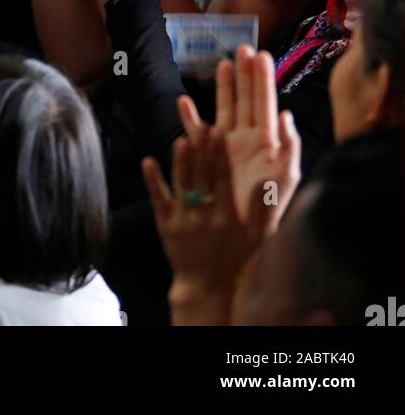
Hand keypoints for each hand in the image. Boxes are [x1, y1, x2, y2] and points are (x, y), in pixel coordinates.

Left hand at [142, 126, 268, 323]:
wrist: (205, 287)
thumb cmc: (234, 259)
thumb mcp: (255, 239)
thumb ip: (262, 211)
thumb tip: (266, 182)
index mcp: (227, 217)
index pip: (223, 179)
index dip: (220, 154)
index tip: (219, 132)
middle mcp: (204, 217)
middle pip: (202, 177)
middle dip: (202, 150)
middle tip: (202, 127)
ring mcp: (182, 220)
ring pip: (181, 185)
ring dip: (181, 162)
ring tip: (182, 139)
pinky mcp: (165, 225)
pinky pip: (158, 199)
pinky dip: (153, 181)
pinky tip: (147, 161)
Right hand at [179, 46, 300, 229]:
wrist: (226, 263)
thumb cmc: (257, 225)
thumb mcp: (283, 185)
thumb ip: (288, 150)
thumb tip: (285, 114)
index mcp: (260, 150)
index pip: (261, 107)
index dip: (261, 80)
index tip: (259, 53)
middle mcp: (238, 149)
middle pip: (240, 107)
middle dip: (241, 78)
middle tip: (239, 49)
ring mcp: (216, 158)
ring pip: (215, 117)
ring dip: (218, 93)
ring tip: (218, 67)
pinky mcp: (194, 169)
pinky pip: (189, 140)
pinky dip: (185, 124)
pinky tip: (182, 106)